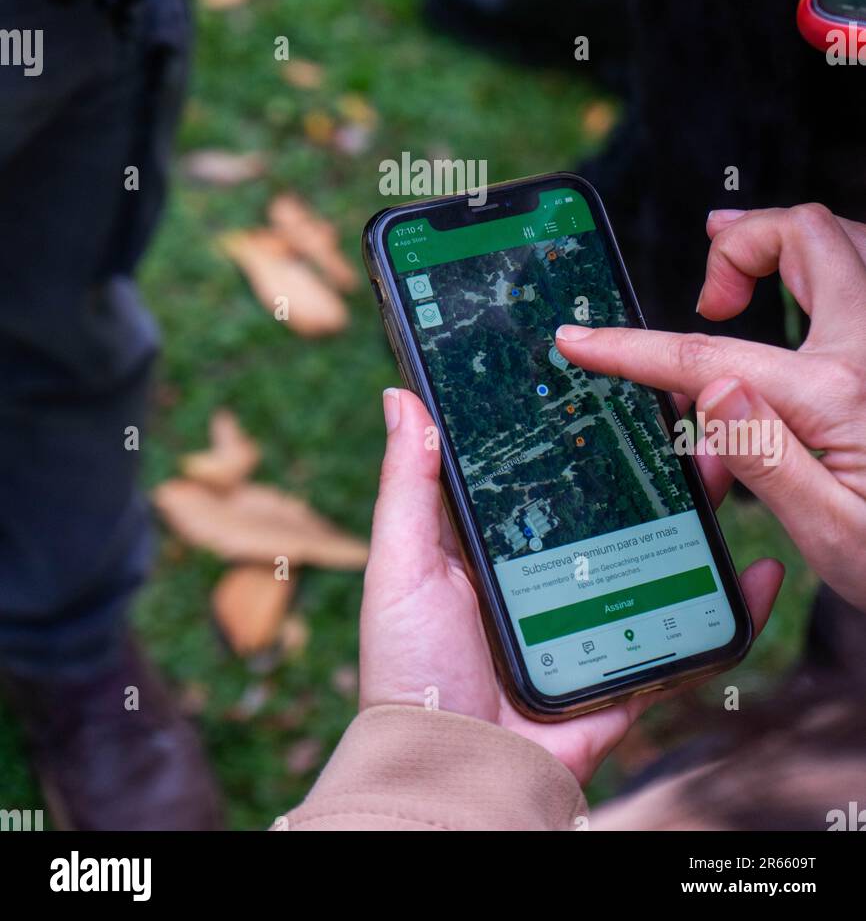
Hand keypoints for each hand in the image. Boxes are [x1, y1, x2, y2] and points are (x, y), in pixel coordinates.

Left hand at [360, 387, 781, 784]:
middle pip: (608, 512)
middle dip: (646, 467)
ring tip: (719, 468)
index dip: (572, 435)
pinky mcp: (623, 672)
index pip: (541, 478)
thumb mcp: (403, 565)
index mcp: (493, 549)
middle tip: (677, 421)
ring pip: (653, 560)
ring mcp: (589, 625)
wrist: (455, 771)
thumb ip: (408, 486)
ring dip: (693, 518)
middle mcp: (545, 580)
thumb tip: (401, 398)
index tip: (606, 388)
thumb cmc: (411, 669)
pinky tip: (754, 574)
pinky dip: (723, 609)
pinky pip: (682, 638)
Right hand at [556, 204, 865, 611]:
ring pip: (842, 237)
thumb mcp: (835, 538)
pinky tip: (804, 298)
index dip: (632, 347)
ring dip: (786, 242)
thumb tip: (711, 386)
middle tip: (705, 293)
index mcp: (843, 394)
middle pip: (803, 234)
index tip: (583, 341)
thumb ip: (770, 457)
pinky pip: (865, 268)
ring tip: (738, 265)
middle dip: (739, 242)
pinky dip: (827, 262)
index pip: (710, 354)